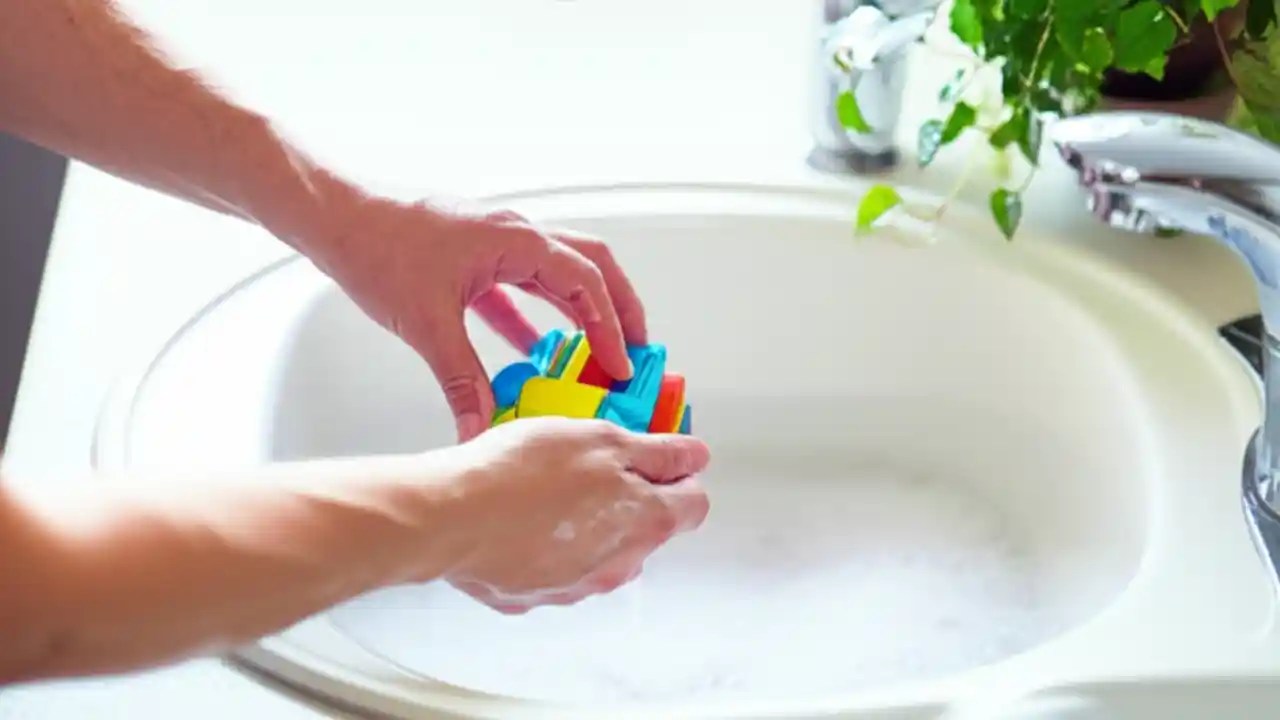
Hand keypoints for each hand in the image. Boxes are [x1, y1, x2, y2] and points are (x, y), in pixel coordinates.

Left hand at [300, 191, 647, 441]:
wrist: (334, 215)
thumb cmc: (376, 245)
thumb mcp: (425, 323)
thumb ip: (459, 378)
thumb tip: (479, 426)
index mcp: (516, 240)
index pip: (585, 283)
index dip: (610, 327)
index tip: (621, 366)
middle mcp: (515, 234)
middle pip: (591, 266)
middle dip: (620, 308)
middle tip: (635, 351)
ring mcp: (497, 242)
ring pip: (560, 274)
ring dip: (584, 311)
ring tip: (598, 353)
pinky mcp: (475, 256)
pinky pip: (522, 287)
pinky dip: (537, 317)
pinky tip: (536, 352)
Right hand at [444, 417, 709, 613]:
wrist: (449, 518)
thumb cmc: (521, 473)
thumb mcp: (601, 439)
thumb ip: (658, 452)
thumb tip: (696, 457)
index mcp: (646, 522)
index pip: (694, 503)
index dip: (679, 474)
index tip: (655, 455)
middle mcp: (620, 564)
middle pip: (647, 528)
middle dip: (630, 496)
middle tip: (591, 464)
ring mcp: (578, 586)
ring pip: (602, 549)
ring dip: (589, 522)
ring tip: (548, 488)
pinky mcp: (537, 595)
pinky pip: (558, 566)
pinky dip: (550, 544)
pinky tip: (521, 518)